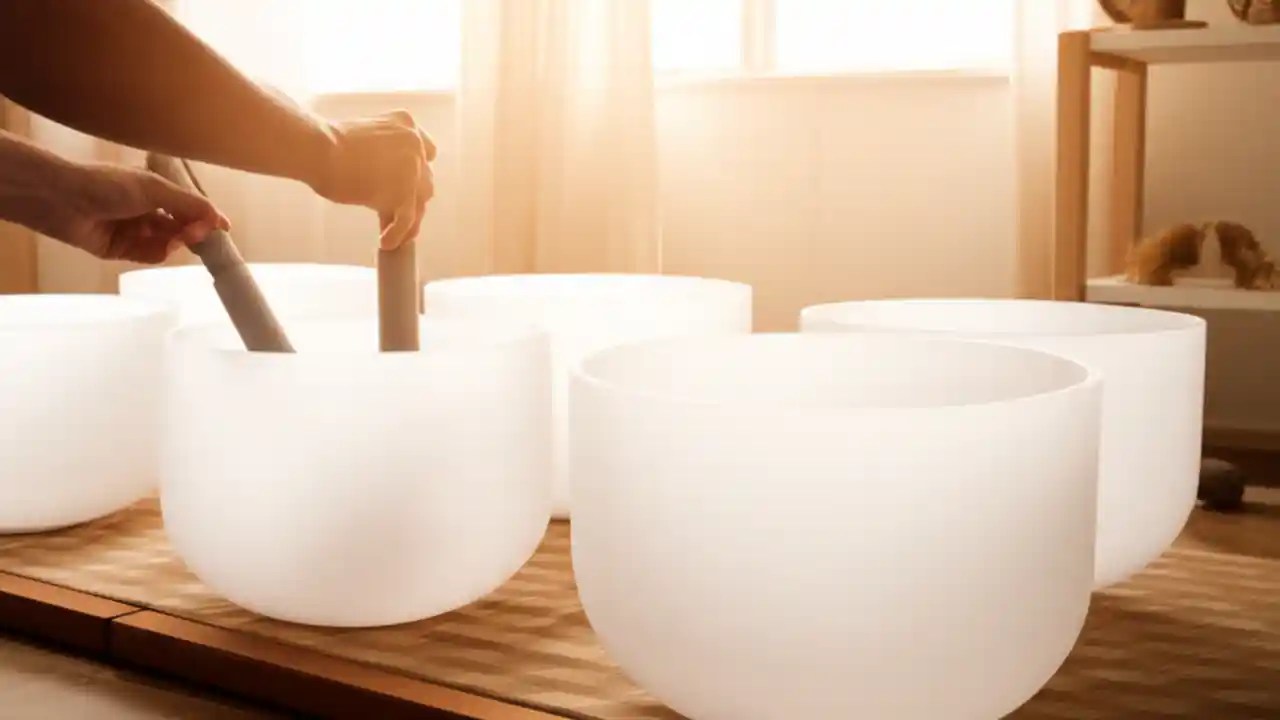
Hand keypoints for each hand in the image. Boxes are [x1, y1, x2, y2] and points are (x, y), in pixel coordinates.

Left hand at [45, 163, 229, 264]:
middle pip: (181, 227)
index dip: (206, 218)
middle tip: (195, 235)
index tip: (223, 230)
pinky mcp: (121, 249)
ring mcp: (133, 231)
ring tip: (171, 240)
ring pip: (167, 244)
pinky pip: (148, 255)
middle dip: (190, 232)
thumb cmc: (106, 186)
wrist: (61, 200)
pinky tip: (156, 247)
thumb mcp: (154, 189)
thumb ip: (189, 205)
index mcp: (155, 190)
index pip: (189, 207)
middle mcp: (146, 210)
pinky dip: (154, 253)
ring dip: (173, 243)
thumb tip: (219, 219)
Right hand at [312, 110, 435, 249]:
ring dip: (408, 220)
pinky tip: (384, 242)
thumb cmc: (327, 144)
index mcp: (405, 124)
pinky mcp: (402, 193)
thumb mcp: (365, 140)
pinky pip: (406, 220)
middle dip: (412, 198)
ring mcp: (412, 169)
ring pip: (419, 202)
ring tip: (394, 234)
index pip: (428, 151)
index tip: (410, 184)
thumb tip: (386, 189)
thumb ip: (384, 156)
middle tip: (396, 213)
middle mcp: (415, 144)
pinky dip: (397, 234)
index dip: (419, 170)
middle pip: (424, 180)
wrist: (318, 149)